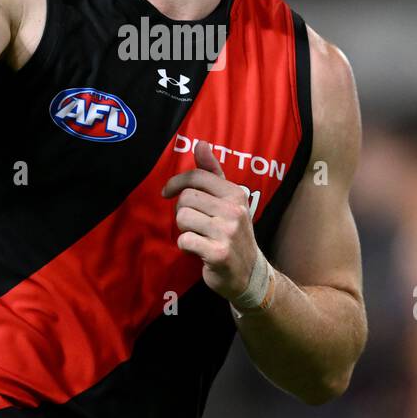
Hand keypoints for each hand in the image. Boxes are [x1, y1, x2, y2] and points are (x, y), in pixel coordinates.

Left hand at [161, 140, 259, 300]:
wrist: (249, 274)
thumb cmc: (233, 233)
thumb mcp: (228, 201)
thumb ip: (212, 172)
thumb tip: (200, 143)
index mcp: (235, 193)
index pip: (197, 177)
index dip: (175, 182)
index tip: (166, 192)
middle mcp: (234, 210)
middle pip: (185, 198)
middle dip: (183, 212)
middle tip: (194, 224)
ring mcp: (227, 232)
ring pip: (182, 218)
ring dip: (184, 230)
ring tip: (198, 236)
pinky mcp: (218, 253)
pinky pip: (185, 240)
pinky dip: (186, 246)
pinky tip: (198, 250)